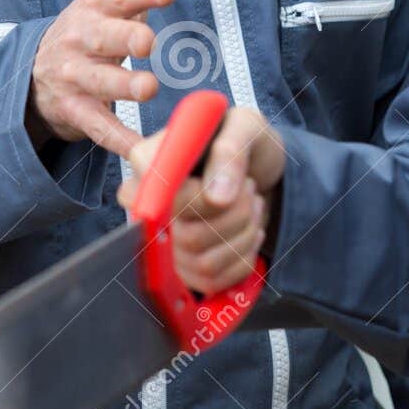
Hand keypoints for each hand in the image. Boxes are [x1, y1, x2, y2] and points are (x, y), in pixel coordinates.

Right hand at [27, 0, 183, 157]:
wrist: (39, 71)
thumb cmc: (96, 25)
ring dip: (122, 88)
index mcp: (96, 5)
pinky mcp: (75, 111)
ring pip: (98, 83)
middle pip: (103, 37)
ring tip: (149, 89)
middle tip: (148, 42)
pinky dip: (117, 139)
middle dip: (123, 38)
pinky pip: (97, 126)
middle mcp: (81, 38)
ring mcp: (74, 76)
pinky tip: (140, 150)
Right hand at [117, 106, 286, 292]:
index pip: (156, 197)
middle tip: (248, 188)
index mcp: (150, 160)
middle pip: (186, 237)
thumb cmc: (245, 142)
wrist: (261, 169)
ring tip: (250, 206)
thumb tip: (216, 196)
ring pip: (202, 263)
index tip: (226, 194)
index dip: (196, 202)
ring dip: (243, 235)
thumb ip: (230, 150)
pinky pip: (212, 282)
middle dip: (236, 215)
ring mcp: (162, 238)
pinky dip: (242, 258)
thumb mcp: (246, 127)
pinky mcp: (182, 265)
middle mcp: (148, 202)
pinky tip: (246, 231)